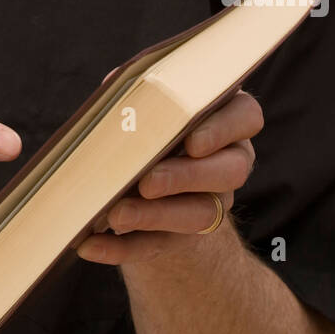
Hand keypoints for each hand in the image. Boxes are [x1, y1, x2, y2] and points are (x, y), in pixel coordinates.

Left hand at [76, 89, 262, 267]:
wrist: (142, 181)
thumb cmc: (145, 124)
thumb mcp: (144, 104)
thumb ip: (136, 92)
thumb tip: (114, 86)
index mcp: (224, 117)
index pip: (246, 116)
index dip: (223, 129)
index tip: (192, 141)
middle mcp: (228, 161)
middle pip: (230, 171)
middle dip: (186, 177)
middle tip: (148, 182)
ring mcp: (211, 202)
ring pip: (200, 214)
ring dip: (154, 216)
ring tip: (115, 215)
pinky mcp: (181, 237)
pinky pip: (157, 246)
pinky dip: (121, 247)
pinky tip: (89, 245)